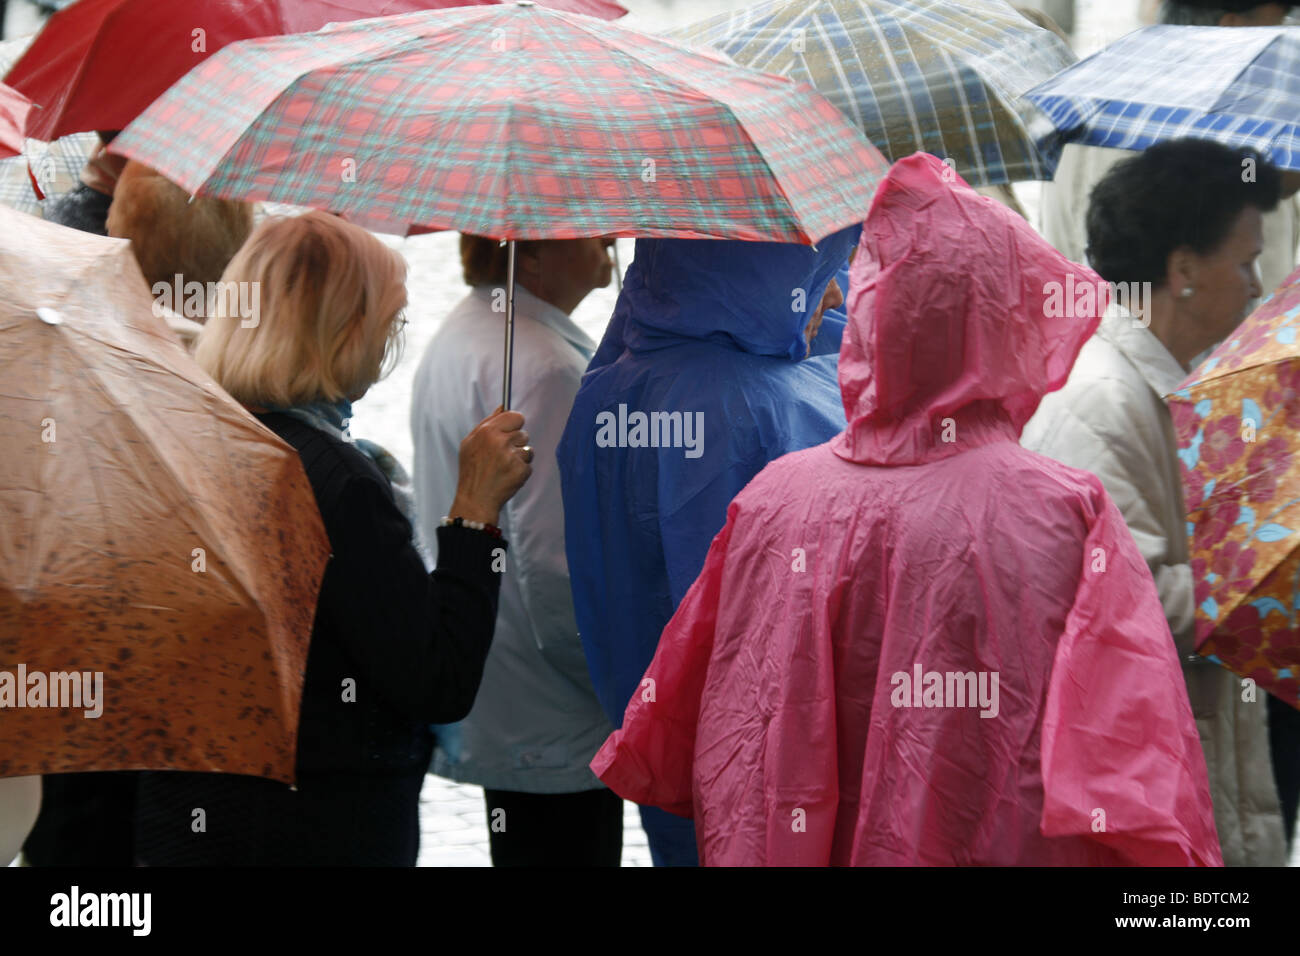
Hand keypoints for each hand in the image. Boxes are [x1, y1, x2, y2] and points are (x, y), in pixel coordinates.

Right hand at [449, 406, 531, 525]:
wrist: (475, 499)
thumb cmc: (472, 470)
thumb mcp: (470, 443)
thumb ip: (487, 422)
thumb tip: (503, 406)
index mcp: (487, 431)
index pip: (515, 416)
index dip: (515, 424)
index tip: (511, 431)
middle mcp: (500, 442)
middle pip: (524, 434)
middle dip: (516, 443)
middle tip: (502, 456)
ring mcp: (511, 457)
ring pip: (528, 450)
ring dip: (520, 458)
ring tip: (504, 468)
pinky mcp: (521, 471)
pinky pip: (528, 465)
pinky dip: (521, 472)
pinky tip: (507, 477)